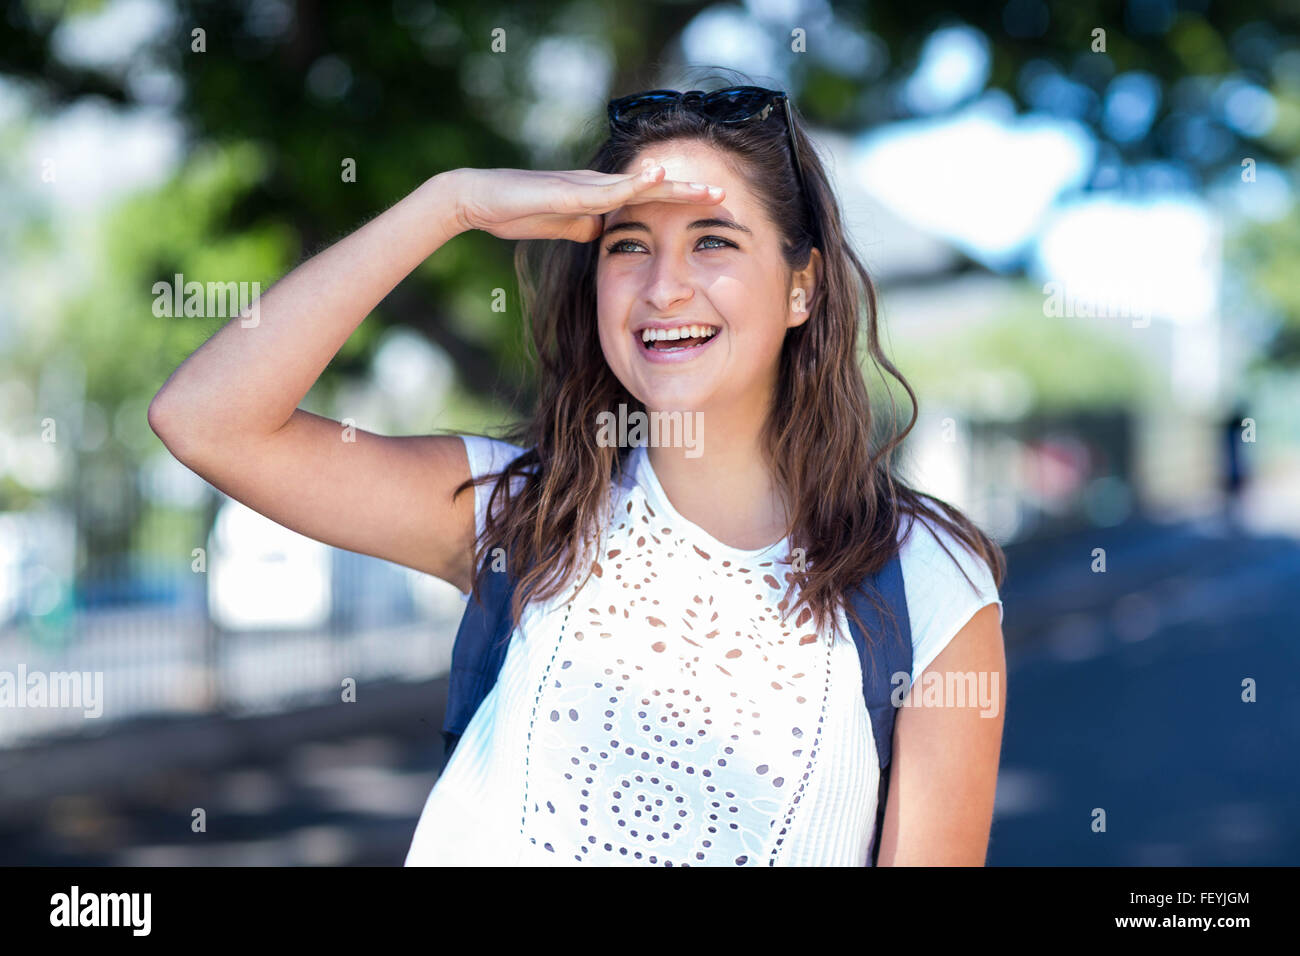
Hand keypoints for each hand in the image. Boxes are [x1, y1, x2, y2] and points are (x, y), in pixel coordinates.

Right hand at [451, 161, 725, 241]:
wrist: (478, 200)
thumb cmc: (516, 212)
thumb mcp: (563, 226)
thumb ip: (586, 228)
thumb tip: (607, 237)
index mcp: (598, 196)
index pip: (647, 200)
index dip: (679, 203)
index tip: (710, 210)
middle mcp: (598, 185)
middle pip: (653, 188)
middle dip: (689, 193)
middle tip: (726, 195)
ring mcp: (585, 185)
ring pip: (639, 184)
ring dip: (675, 186)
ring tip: (706, 188)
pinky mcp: (569, 190)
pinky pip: (608, 188)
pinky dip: (635, 184)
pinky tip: (658, 177)